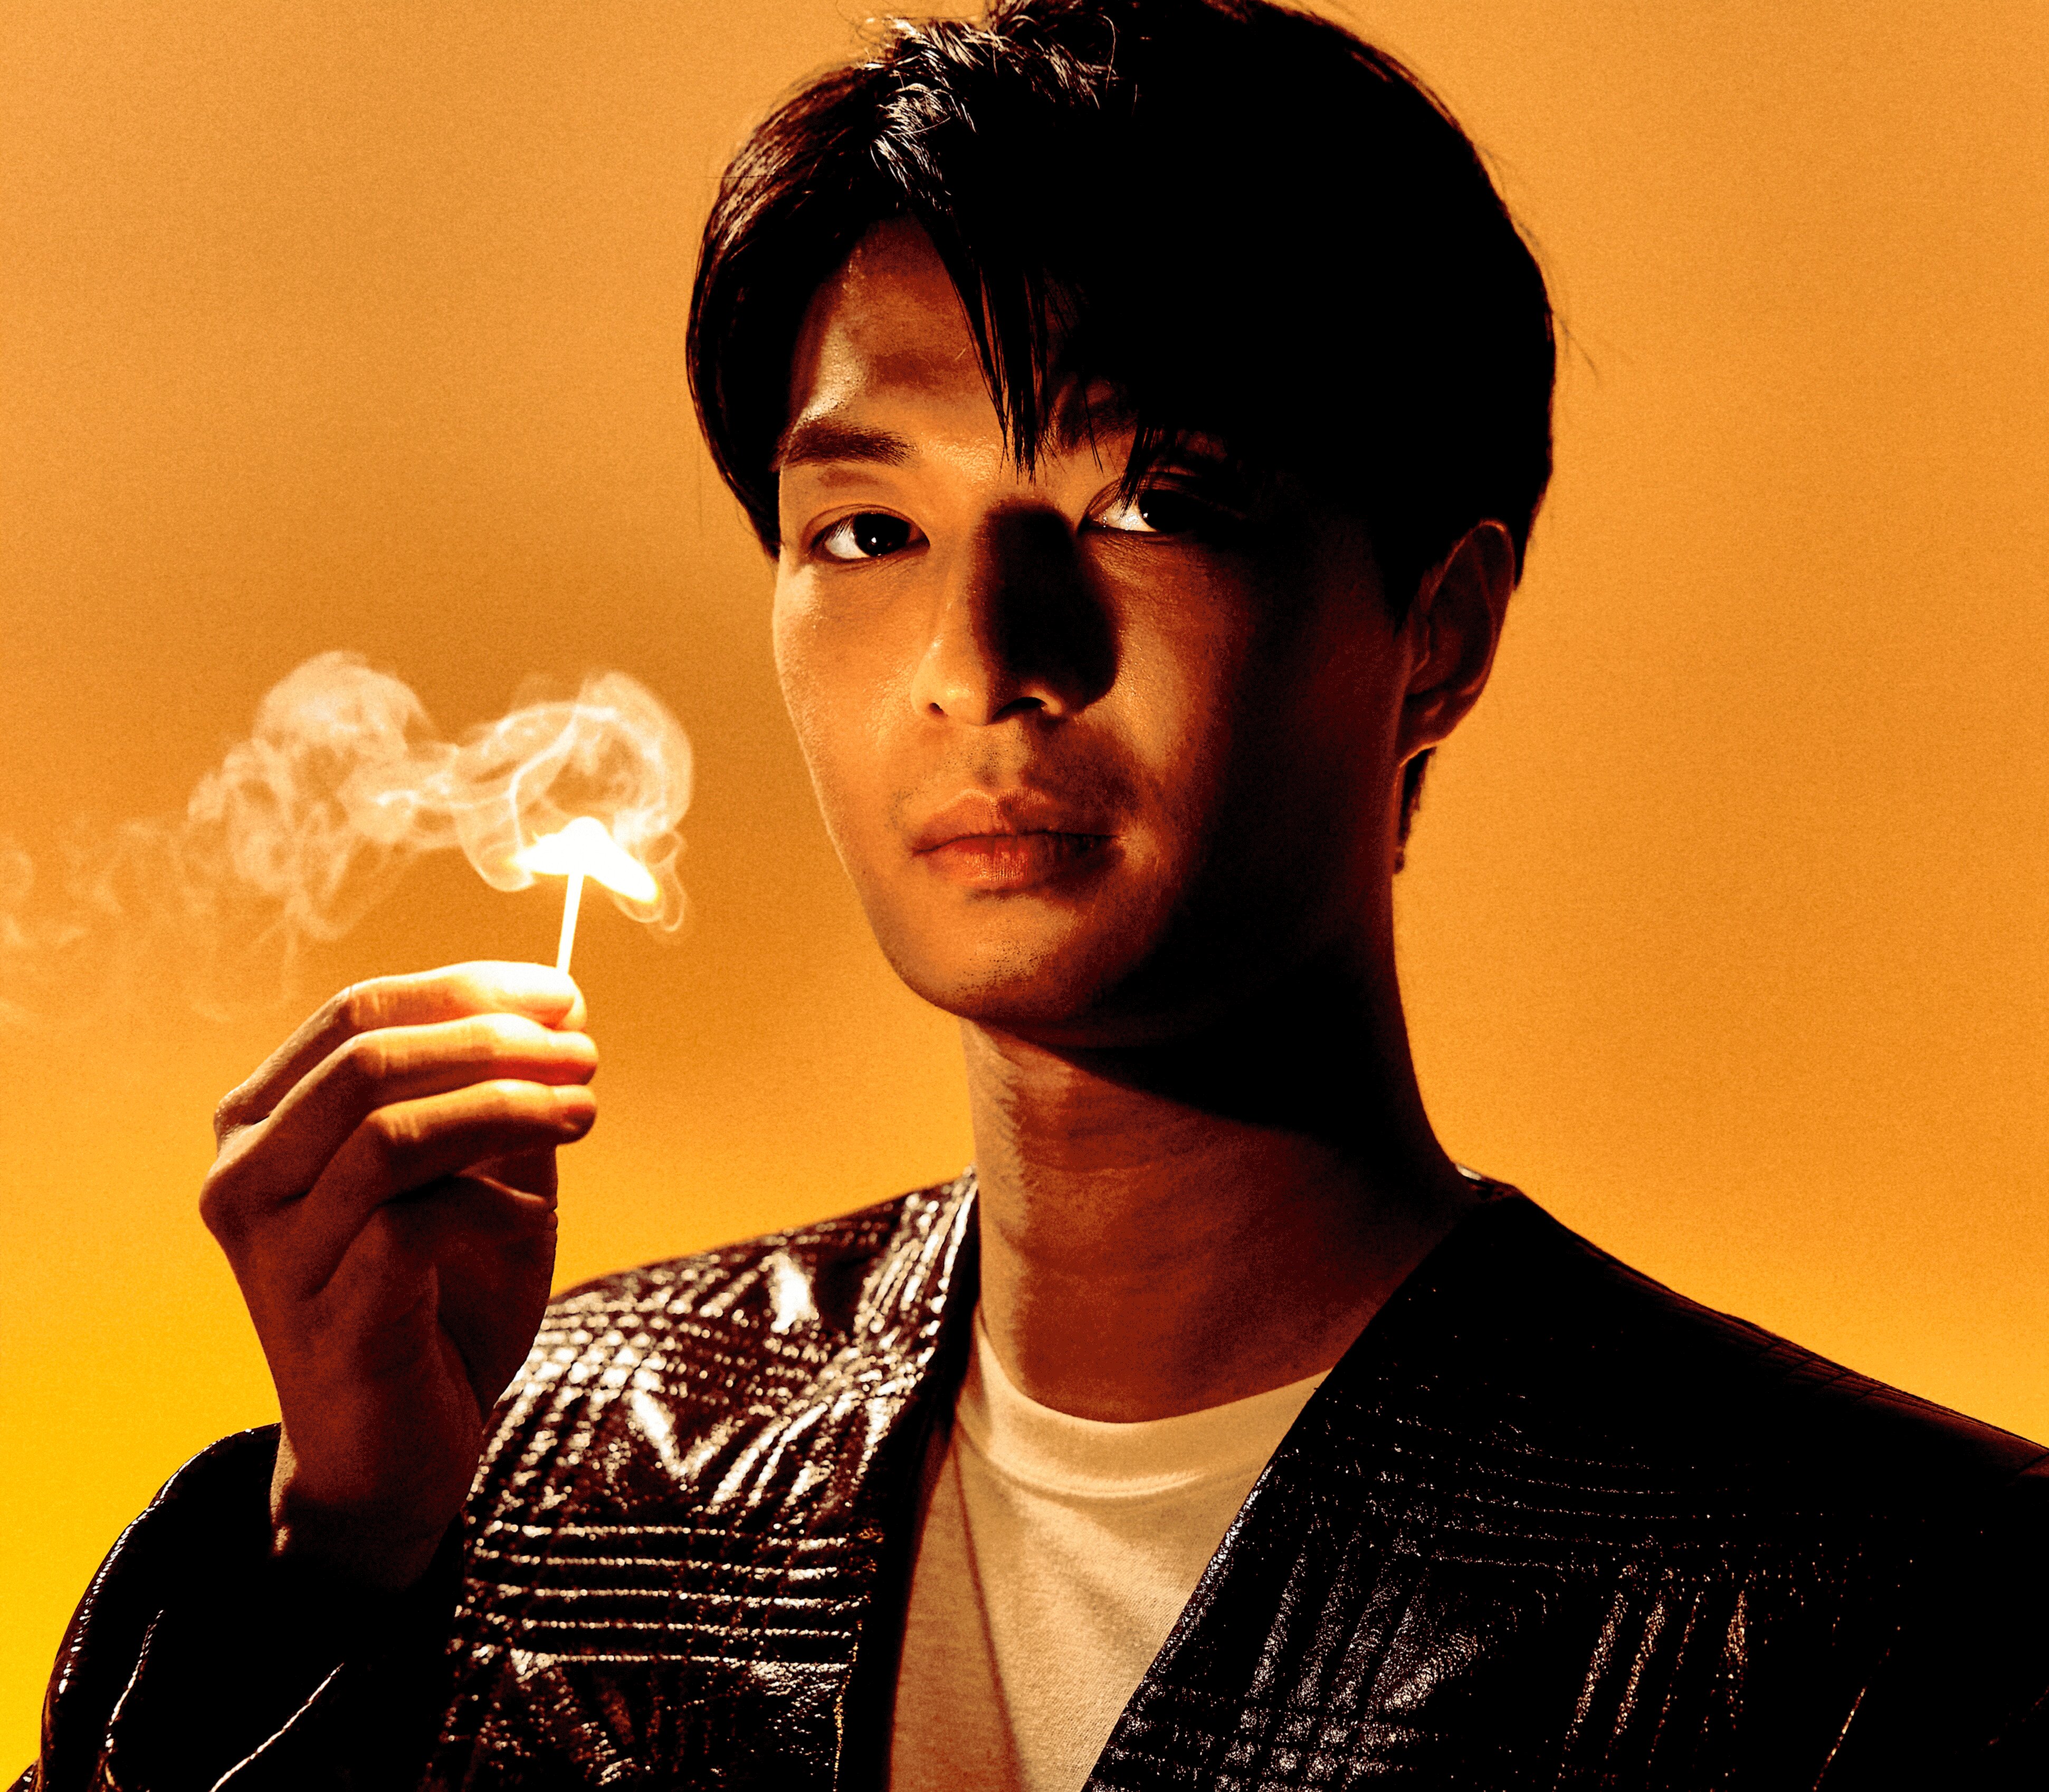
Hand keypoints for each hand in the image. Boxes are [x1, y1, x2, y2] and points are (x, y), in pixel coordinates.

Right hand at [200, 962, 597, 1589]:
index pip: (359, 1012)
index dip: (467, 990)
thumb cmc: (441, 1298)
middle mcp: (245, 1175)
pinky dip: (490, 1202)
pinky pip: (412, 1223)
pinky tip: (530, 1216)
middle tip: (584, 1055)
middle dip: (494, 1041)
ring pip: (390, 1131)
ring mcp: (276, 1251)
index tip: (561, 994)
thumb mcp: (480, 1174)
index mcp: (266, 1121)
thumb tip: (560, 1006)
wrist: (400, 1454)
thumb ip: (500, 1095)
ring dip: (507, 1106)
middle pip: (370, 1059)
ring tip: (584, 1110)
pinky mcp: (326, 1318)